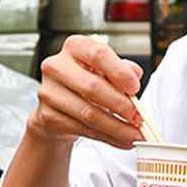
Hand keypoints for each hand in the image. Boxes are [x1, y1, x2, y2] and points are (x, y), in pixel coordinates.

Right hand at [31, 35, 144, 149]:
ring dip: (117, 127)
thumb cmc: (86, 82)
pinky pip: (83, 130)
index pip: (98, 53)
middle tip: (138, 116)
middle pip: (92, 86)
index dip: (119, 72)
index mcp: (75, 46)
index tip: (135, 88)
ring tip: (135, 134)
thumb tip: (135, 75)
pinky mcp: (48, 116)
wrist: (60, 105)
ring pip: (88, 113)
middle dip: (120, 104)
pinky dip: (108, 137)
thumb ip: (123, 69)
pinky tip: (122, 139)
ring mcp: (49, 91)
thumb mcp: (106, 70)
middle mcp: (56, 65)